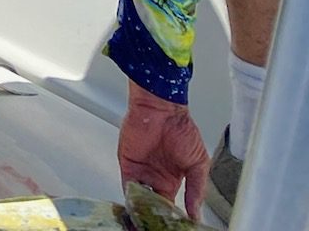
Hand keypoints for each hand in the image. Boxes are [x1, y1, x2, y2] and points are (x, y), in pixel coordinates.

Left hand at [118, 83, 209, 220]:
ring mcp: (141, 172)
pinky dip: (130, 200)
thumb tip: (196, 213)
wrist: (162, 108)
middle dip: (151, 219)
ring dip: (139, 212)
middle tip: (152, 229)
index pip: (168, 207)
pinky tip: (135, 211)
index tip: (170, 228)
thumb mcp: (198, 163)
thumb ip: (197, 190)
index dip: (169, 220)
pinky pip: (127, 186)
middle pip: (151, 207)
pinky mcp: (128, 165)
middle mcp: (154, 178)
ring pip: (138, 200)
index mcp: (171, 180)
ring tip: (142, 226)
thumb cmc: (182, 128)